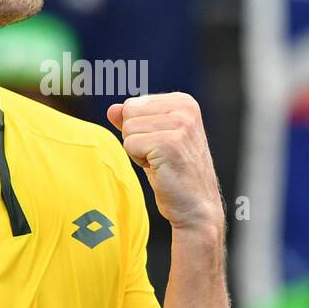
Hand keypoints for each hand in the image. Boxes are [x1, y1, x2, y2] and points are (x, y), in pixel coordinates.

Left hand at [107, 93, 222, 231]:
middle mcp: (185, 108)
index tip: (160, 146)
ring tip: (160, 162)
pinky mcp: (169, 143)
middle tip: (159, 156)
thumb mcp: (153, 140)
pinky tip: (160, 168)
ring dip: (138, 151)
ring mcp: (180, 125)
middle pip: (129, 113)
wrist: (196, 206)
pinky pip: (130, 144)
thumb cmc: (175, 174)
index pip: (133, 104)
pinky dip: (139, 160)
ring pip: (128, 129)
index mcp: (183, 102)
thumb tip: (112, 109)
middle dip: (136, 138)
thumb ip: (134, 120)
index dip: (139, 130)